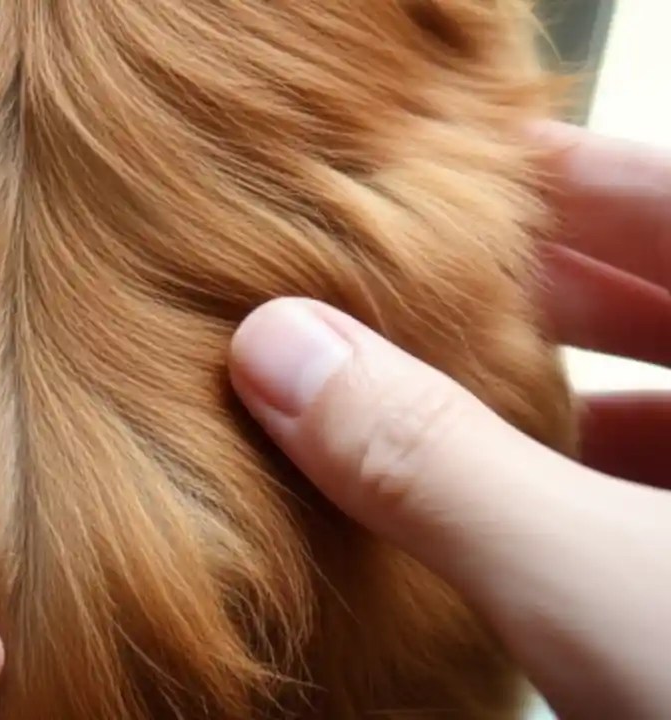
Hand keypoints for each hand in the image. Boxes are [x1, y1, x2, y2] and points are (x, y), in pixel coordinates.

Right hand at [229, 122, 669, 719]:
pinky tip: (509, 504)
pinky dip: (585, 481)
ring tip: (432, 387)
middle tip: (393, 286)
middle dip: (524, 289)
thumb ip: (434, 460)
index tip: (416, 182)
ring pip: (666, 400)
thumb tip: (278, 354)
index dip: (541, 180)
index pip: (662, 197)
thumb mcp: (601, 586)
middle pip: (661, 294)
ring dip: (549, 389)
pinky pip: (667, 492)